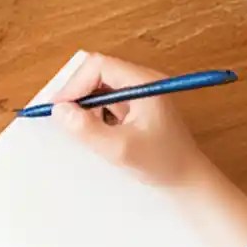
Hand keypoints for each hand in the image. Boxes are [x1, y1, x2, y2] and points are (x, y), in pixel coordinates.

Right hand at [53, 52, 246, 246]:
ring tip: (83, 129)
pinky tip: (97, 133)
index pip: (99, 66)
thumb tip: (58, 110)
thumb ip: (86, 129)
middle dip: (76, 94)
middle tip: (64, 118)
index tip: (59, 108)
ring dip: (84, 105)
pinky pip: (104, 100)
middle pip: (96, 72)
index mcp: (144, 83)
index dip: (74, 84)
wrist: (187, 180)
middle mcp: (141, 82)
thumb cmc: (162, 163)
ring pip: (98, 86)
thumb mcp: (119, 149)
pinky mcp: (135, 107)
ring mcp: (139, 94)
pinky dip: (93, 114)